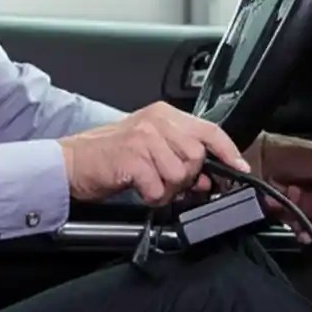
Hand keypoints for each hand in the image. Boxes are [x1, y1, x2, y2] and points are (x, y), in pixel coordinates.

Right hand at [60, 102, 249, 205]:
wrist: (71, 162)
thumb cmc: (109, 155)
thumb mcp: (149, 146)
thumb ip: (180, 155)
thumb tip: (209, 178)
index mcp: (164, 115)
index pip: (209, 130)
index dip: (228, 151)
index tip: (240, 168)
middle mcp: (156, 122)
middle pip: (196, 157)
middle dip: (186, 177)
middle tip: (166, 181)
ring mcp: (144, 139)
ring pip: (180, 174)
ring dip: (167, 189)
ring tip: (148, 184)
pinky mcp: (132, 158)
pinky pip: (159, 188)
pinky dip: (152, 197)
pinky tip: (139, 189)